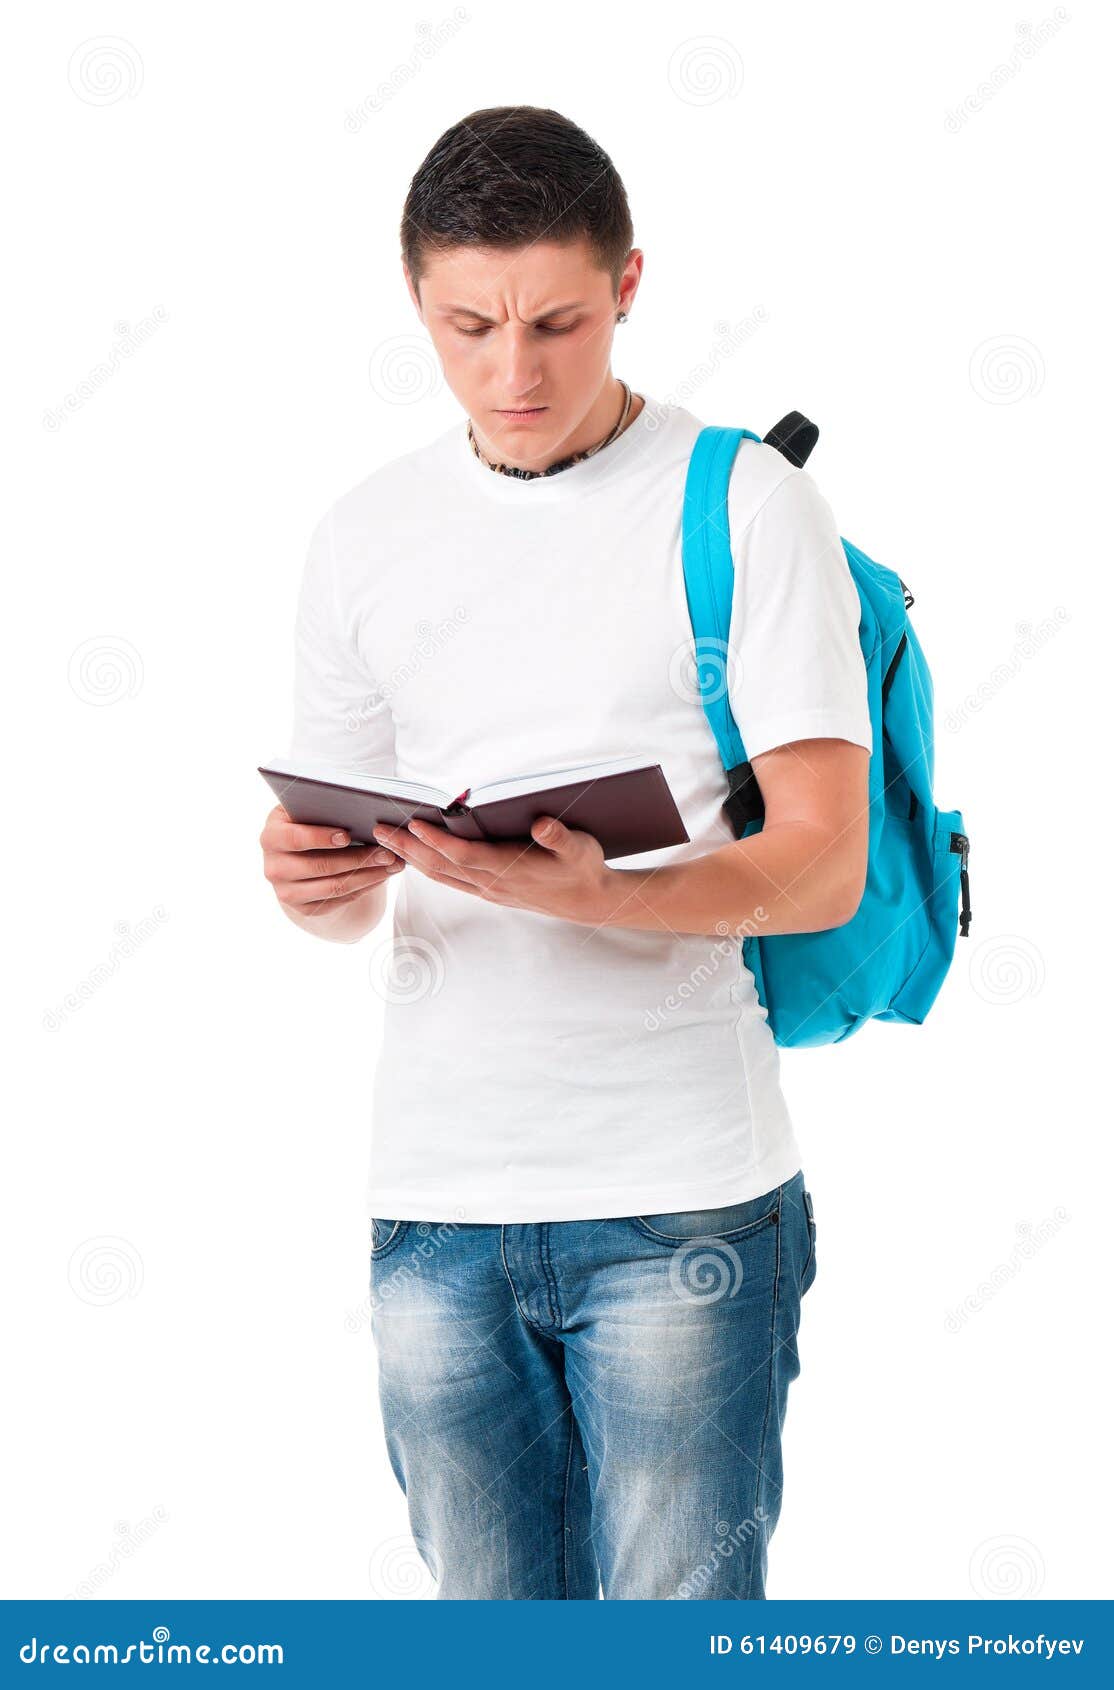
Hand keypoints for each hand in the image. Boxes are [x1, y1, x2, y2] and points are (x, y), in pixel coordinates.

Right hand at [260, 804, 404, 917]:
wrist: (295, 856)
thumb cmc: (306, 824)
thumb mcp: (305, 811)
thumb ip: (321, 808)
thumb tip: (360, 808)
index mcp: (271, 837)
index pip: (293, 839)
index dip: (319, 837)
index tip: (347, 835)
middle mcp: (274, 868)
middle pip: (320, 866)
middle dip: (358, 859)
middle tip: (387, 851)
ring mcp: (287, 892)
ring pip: (334, 887)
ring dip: (368, 876)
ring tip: (392, 864)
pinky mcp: (303, 909)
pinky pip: (339, 901)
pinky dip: (364, 888)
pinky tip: (382, 876)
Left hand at [372, 814, 612, 924]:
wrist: (589, 902)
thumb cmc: (583, 868)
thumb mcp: (580, 847)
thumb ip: (559, 836)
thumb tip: (541, 823)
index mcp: (509, 868)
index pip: (463, 855)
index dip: (437, 840)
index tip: (414, 823)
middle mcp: (492, 883)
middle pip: (440, 866)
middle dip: (407, 848)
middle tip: (377, 829)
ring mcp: (488, 890)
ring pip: (440, 875)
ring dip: (411, 858)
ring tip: (385, 840)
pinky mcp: (488, 892)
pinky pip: (450, 880)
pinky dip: (427, 866)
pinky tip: (414, 855)